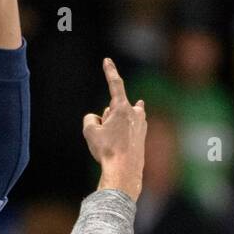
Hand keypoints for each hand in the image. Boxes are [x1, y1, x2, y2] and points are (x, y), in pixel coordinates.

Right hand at [84, 59, 146, 198]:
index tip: (107, 60)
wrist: (125, 172)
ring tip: (112, 141)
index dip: (110, 71)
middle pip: (114, 108)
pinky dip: (121, 135)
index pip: (115, 84)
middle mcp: (135, 113)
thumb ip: (90, 119)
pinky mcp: (143, 136)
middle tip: (104, 135)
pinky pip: (127, 130)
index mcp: (122, 108)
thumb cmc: (107, 150)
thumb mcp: (90, 132)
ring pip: (122, 119)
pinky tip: (120, 143)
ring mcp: (141, 125)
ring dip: (115, 125)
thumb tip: (98, 119)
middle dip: (106, 117)